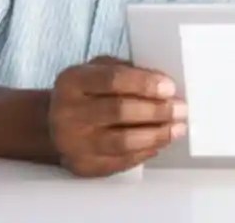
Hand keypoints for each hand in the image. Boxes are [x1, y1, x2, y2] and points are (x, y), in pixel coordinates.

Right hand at [49, 56, 186, 176]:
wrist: (53, 124)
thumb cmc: (86, 93)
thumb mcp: (98, 70)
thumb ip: (126, 71)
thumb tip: (163, 83)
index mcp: (73, 81)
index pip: (113, 80)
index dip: (145, 84)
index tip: (170, 88)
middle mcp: (67, 112)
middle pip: (119, 110)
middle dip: (157, 110)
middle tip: (181, 110)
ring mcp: (73, 142)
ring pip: (122, 141)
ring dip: (156, 135)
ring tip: (177, 129)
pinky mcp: (82, 165)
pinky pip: (120, 161)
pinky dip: (144, 152)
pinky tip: (159, 143)